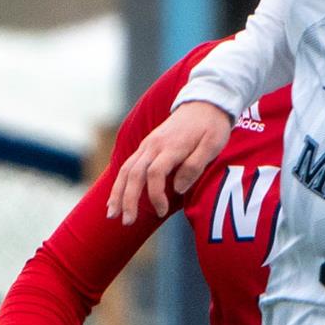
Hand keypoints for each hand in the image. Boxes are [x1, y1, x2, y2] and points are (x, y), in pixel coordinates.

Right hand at [106, 101, 232, 224]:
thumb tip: (177, 189)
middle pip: (134, 174)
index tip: (163, 211)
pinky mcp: (145, 147)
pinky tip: (114, 200)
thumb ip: (195, 166)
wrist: (205, 102)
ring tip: (112, 215)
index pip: (155, 173)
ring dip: (117, 193)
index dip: (156, 195)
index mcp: (171, 146)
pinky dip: (119, 184)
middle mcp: (154, 145)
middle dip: (128, 200)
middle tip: (126, 222)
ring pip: (125, 170)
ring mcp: (147, 145)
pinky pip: (127, 166)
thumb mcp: (213, 145)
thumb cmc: (212, 127)